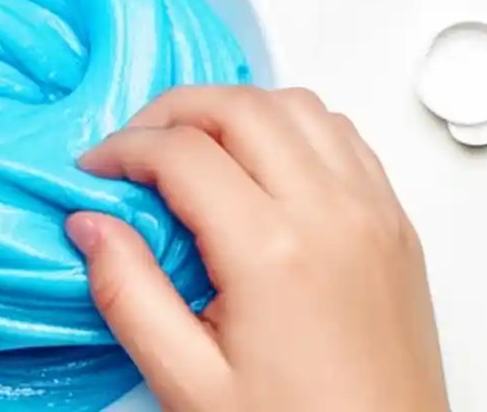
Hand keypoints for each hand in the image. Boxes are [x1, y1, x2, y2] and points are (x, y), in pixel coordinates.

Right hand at [66, 87, 448, 411]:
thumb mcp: (188, 381)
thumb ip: (129, 294)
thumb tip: (90, 224)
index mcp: (272, 251)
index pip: (184, 152)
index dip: (124, 148)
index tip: (94, 171)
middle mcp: (331, 213)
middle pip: (241, 105)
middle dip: (172, 110)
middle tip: (133, 147)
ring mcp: (373, 212)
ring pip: (298, 104)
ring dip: (236, 109)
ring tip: (194, 148)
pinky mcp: (396, 224)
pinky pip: (344, 135)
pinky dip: (293, 125)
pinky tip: (262, 162)